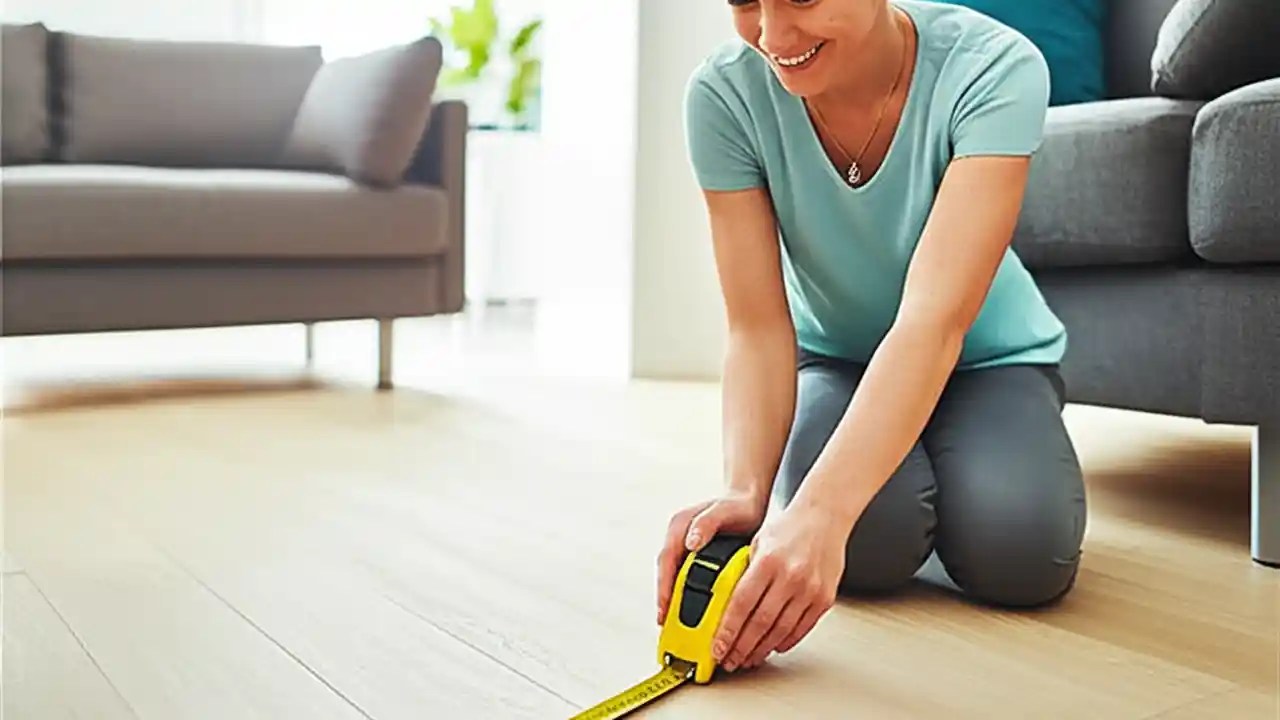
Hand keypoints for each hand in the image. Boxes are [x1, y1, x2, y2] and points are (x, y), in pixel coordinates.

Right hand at [657, 490, 766, 625]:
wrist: (749, 500)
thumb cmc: (738, 504)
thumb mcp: (724, 511)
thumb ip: (707, 523)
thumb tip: (691, 541)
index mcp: (679, 528)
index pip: (665, 562)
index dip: (663, 589)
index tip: (664, 611)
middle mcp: (679, 540)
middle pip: (667, 576)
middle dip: (667, 602)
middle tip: (669, 628)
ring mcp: (687, 550)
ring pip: (676, 580)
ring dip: (678, 602)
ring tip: (681, 628)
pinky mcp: (698, 558)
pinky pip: (689, 580)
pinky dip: (690, 597)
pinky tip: (699, 614)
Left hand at [712, 505, 847, 670]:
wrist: (825, 518)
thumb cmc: (789, 527)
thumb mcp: (756, 542)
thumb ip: (743, 571)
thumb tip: (724, 604)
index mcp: (768, 561)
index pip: (741, 604)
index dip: (727, 631)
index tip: (717, 647)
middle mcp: (790, 576)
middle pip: (760, 623)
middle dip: (741, 647)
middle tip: (729, 660)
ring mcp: (810, 589)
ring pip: (781, 631)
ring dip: (762, 649)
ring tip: (748, 658)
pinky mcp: (825, 599)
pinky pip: (802, 628)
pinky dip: (785, 641)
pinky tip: (772, 646)